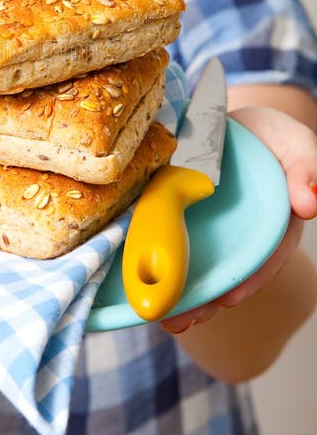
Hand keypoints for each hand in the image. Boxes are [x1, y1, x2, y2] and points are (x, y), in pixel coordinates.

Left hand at [161, 105, 316, 333]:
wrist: (221, 114)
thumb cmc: (265, 134)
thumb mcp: (292, 142)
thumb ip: (306, 167)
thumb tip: (310, 204)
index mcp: (271, 223)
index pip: (264, 257)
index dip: (249, 279)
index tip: (230, 296)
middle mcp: (238, 235)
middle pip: (223, 272)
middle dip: (203, 299)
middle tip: (178, 320)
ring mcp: (204, 229)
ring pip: (193, 266)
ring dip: (176, 293)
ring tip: (157, 316)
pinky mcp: (172, 216)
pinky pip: (164, 241)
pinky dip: (152, 261)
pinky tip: (135, 282)